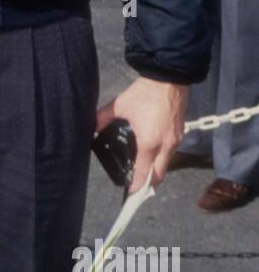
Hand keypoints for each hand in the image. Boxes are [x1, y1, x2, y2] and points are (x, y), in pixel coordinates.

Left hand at [95, 77, 187, 192]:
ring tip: (142, 169)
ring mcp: (176, 139)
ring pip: (166, 163)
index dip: (137, 186)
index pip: (144, 173)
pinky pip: (171, 152)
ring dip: (156, 169)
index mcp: (149, 143)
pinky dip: (162, 157)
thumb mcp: (120, 106)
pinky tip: (152, 151)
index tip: (131, 193)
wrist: (170, 77)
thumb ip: (102, 118)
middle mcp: (165, 145)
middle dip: (149, 183)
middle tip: (137, 185)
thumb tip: (90, 127)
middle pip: (159, 175)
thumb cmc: (145, 92)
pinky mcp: (180, 132)